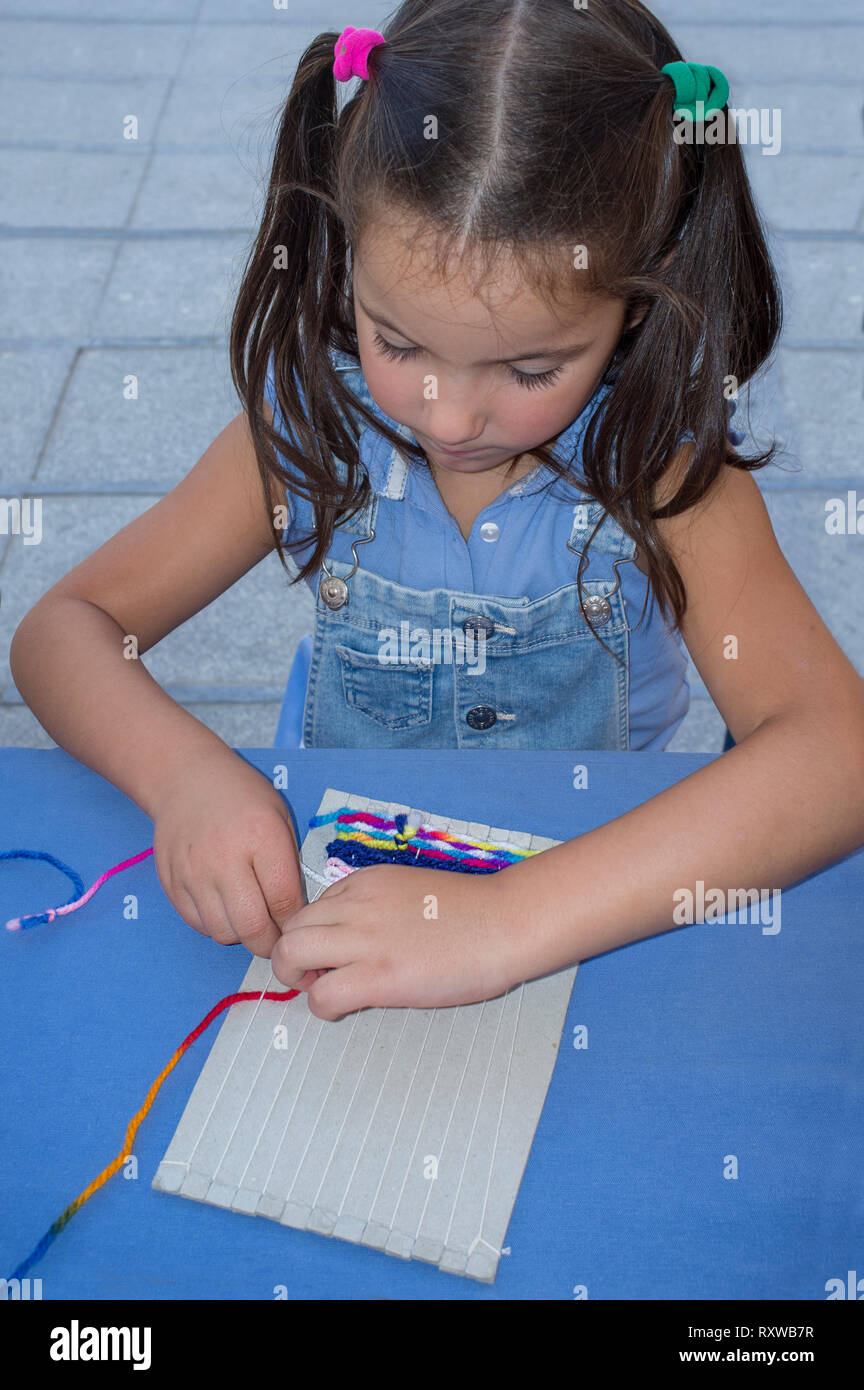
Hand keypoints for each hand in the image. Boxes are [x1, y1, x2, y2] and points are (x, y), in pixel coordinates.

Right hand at [150, 752, 303, 956]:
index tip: (296, 925)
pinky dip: (215, 925)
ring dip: (241, 935)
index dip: (294, 922)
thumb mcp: (279, 818)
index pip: (284, 901)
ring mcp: (193, 873)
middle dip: (269, 943)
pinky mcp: (172, 883)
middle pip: (251, 926)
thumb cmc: (242, 797)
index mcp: (261, 838)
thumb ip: (288, 865)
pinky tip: (224, 907)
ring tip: (249, 919)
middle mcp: (224, 859)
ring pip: (223, 932)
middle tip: (275, 939)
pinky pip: (198, 924)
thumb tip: (294, 914)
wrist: (186, 778)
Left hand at [270, 862, 519, 1018]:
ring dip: (297, 979)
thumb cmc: (471, 911)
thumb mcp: (409, 890)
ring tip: (326, 990)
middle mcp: (355, 904)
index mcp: (364, 882)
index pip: (311, 909)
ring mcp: (364, 939)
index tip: (334, 955)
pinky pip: (320, 996)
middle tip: (318, 976)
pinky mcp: (377, 976)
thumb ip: (376, 906)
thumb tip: (356, 938)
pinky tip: (348, 1007)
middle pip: (289, 929)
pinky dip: (322, 1006)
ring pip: (290, 955)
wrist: (505, 922)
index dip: (316, 937)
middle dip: (293, 957)